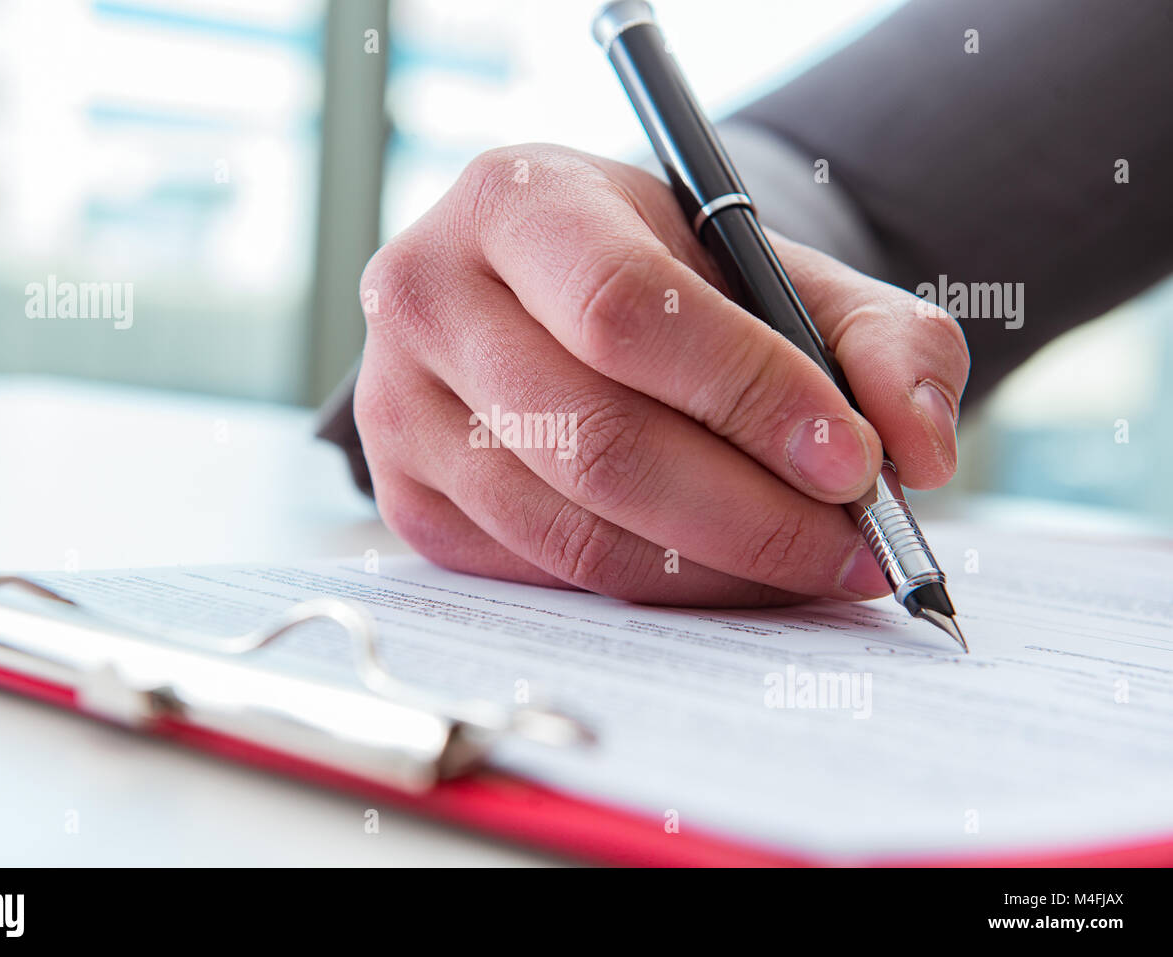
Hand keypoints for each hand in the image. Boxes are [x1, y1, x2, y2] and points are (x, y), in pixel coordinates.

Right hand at [354, 145, 968, 605]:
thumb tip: (917, 451)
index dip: (747, 394)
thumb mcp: (777, 266)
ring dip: (713, 570)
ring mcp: (398, 409)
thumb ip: (877, 335)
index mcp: (515, 201)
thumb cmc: (665, 275)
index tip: (855, 461)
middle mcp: (428, 299)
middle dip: (750, 513)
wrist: (548, 299)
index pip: (625, 309)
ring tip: (809, 563)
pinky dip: (651, 589)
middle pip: (595, 440)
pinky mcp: (408, 499)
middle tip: (857, 546)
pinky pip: (542, 573)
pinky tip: (721, 570)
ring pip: (570, 530)